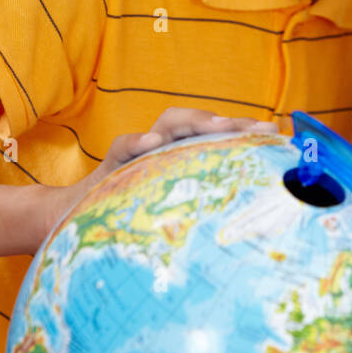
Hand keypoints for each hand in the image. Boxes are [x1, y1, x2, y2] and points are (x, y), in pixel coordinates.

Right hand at [32, 108, 277, 245]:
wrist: (73, 223)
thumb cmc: (134, 225)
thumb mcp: (175, 219)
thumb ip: (204, 211)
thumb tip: (257, 231)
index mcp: (185, 157)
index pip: (221, 137)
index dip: (248, 133)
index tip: (278, 137)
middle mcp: (167, 146)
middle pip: (203, 124)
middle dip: (233, 122)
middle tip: (260, 128)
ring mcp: (140, 151)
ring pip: (171, 123)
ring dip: (196, 121)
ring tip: (220, 126)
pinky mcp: (111, 163)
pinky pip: (123, 145)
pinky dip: (138, 141)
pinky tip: (153, 142)